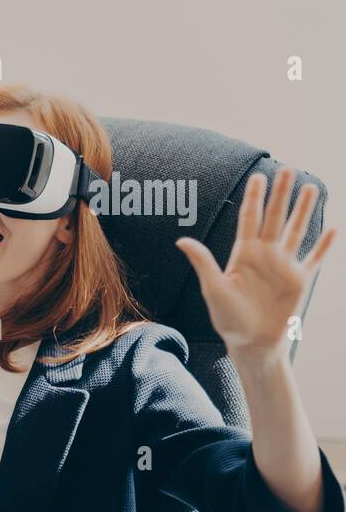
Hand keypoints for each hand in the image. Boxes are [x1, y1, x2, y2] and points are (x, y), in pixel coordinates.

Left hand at [177, 166, 335, 365]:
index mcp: (243, 254)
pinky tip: (333, 229)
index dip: (253, 198)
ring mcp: (284, 266)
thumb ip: (202, 262)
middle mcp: (265, 255)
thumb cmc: (228, 318)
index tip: (257, 176)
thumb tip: (181, 240)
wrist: (250, 342)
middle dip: (280, 194)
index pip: (249, 218)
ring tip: (311, 188)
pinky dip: (324, 246)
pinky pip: (314, 259)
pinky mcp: (300, 280)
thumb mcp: (213, 288)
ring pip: (296, 230)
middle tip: (287, 169)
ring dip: (304, 210)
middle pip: (274, 217)